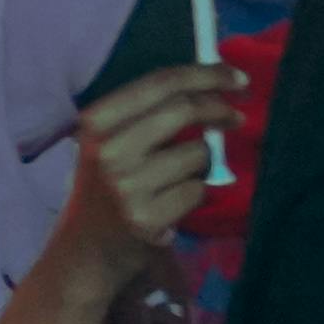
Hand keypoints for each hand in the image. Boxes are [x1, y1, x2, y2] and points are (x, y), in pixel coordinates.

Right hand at [54, 62, 246, 285]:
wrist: (85, 250)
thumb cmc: (104, 186)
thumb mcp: (108, 141)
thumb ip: (146, 114)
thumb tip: (209, 86)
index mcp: (96, 121)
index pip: (159, 83)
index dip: (204, 74)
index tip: (236, 76)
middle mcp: (108, 149)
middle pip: (182, 110)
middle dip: (219, 109)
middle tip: (237, 117)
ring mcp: (127, 186)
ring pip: (196, 154)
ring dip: (202, 162)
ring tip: (178, 177)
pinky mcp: (147, 219)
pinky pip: (196, 190)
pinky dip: (195, 192)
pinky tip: (172, 203)